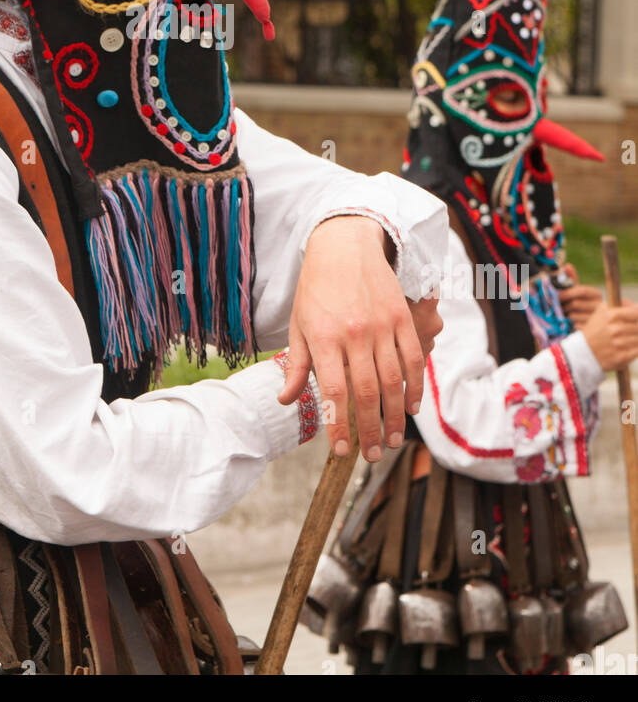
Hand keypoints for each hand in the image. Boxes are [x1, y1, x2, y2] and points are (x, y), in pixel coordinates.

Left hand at [278, 215, 441, 462]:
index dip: (338, 425)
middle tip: (375, 456)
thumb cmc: (316, 287)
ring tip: (394, 440)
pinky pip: (413, 359)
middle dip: (370, 430)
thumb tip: (286, 401)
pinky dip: (415, 386)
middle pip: (366, 393)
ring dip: (396, 416)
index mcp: (324, 338)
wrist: (344, 245)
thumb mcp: (299, 324)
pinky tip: (413, 407)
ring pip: (393, 381)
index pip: (333, 393)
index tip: (339, 451)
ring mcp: (381, 326)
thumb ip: (298, 366)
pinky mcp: (402, 317)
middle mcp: (354, 334)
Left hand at [559, 283, 603, 328]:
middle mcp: (601, 306)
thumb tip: (567, 266)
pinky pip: (574, 326)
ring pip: (573, 315)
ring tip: (564, 314)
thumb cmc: (578, 303)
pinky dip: (568, 324)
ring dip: (565, 315)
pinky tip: (568, 323)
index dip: (567, 292)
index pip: (582, 290)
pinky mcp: (591, 331)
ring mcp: (597, 320)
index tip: (557, 295)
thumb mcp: (575, 291)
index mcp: (597, 294)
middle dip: (564, 305)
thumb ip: (571, 279)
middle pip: (575, 303)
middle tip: (559, 306)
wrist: (584, 323)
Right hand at [581, 301, 637, 371]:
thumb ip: (617, 305)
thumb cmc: (594, 330)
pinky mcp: (621, 357)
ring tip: (631, 337)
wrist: (584, 352)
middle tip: (634, 328)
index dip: (637, 313)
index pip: (635, 312)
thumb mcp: (600, 312)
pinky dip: (636, 348)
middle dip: (637, 327)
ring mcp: (618, 344)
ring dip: (636, 338)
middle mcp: (615, 329)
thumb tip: (633, 304)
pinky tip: (631, 346)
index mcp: (610, 316)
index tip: (637, 316)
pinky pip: (637, 350)